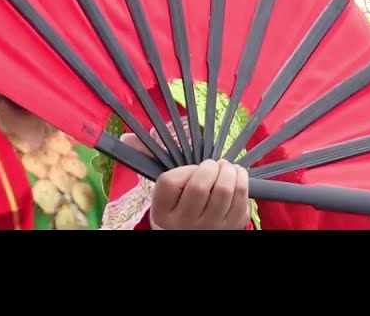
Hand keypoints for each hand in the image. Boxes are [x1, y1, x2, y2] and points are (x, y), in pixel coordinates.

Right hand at [119, 132, 250, 229]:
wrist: (193, 233)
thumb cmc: (178, 205)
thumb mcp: (162, 191)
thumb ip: (149, 160)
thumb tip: (126, 137)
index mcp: (163, 213)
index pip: (170, 182)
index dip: (185, 169)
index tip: (191, 168)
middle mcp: (185, 224)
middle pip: (200, 186)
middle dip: (210, 166)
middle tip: (212, 164)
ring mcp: (210, 228)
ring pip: (224, 190)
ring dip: (229, 171)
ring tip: (225, 167)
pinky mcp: (232, 228)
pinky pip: (242, 199)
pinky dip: (242, 182)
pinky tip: (236, 177)